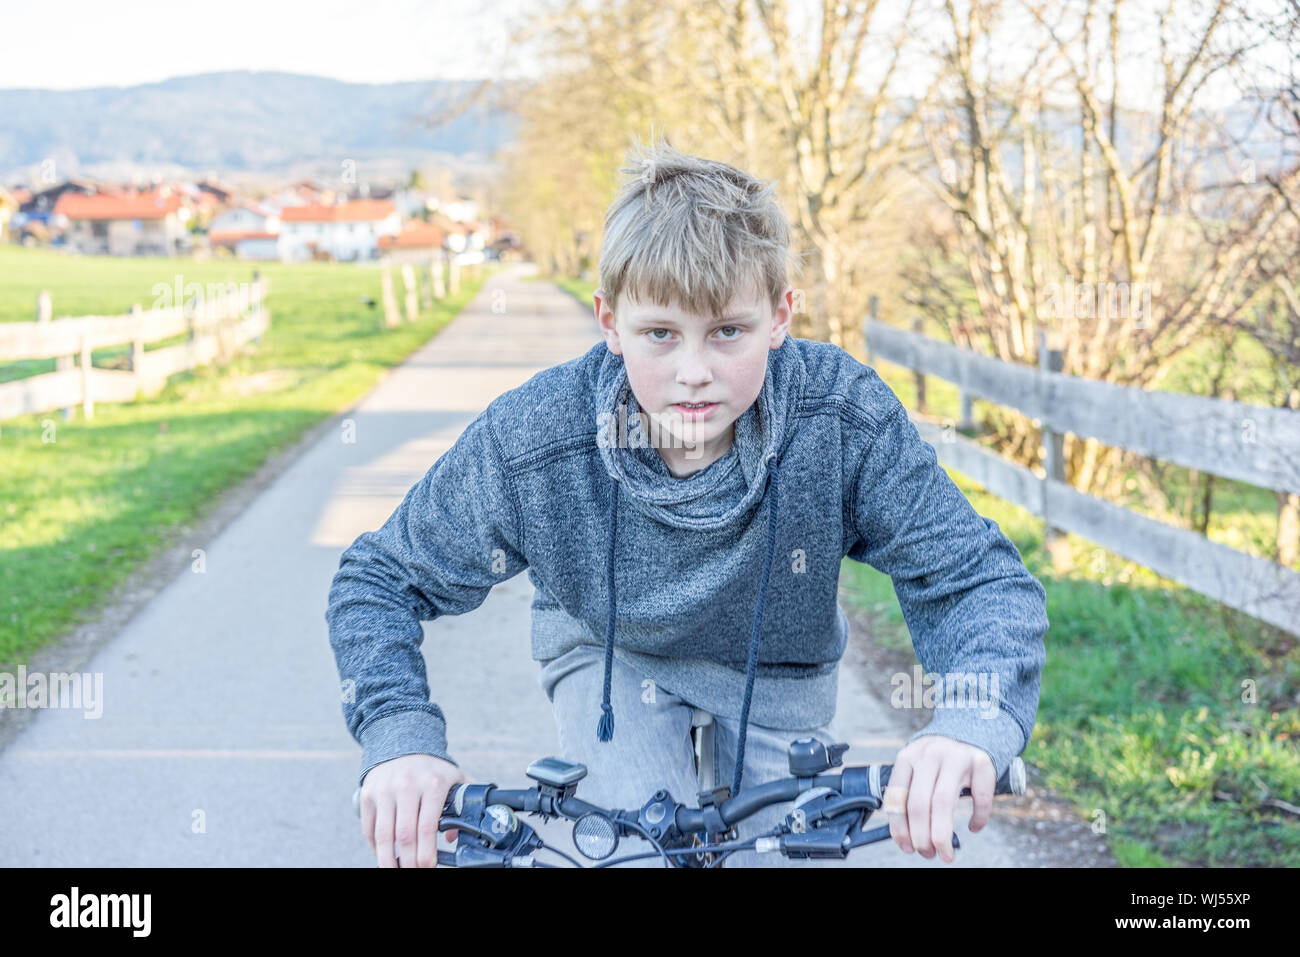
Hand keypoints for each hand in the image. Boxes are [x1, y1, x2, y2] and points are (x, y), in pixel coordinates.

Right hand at [359, 753, 467, 867]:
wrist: (403, 742)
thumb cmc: (433, 769)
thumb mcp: (456, 778)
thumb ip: (465, 804)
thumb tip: (455, 837)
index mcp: (433, 783)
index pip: (427, 826)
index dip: (427, 853)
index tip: (428, 867)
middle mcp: (407, 785)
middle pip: (405, 835)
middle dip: (409, 861)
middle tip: (414, 872)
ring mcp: (385, 789)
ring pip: (383, 835)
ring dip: (388, 860)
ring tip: (394, 870)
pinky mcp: (368, 794)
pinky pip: (369, 828)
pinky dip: (375, 847)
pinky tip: (384, 855)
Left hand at [884, 736, 995, 862]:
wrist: (967, 730)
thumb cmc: (936, 760)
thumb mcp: (916, 768)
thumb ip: (908, 795)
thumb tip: (905, 839)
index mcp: (907, 757)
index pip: (897, 798)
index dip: (900, 828)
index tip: (907, 847)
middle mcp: (929, 755)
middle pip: (919, 804)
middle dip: (921, 837)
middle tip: (927, 853)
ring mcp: (956, 756)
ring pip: (943, 802)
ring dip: (942, 835)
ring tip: (945, 853)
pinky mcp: (981, 761)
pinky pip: (980, 798)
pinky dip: (978, 818)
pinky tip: (973, 827)